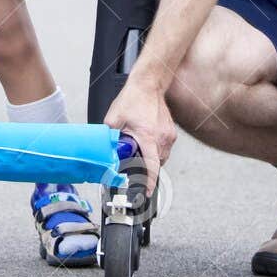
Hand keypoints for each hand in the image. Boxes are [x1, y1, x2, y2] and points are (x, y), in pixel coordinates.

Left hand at [103, 74, 175, 194]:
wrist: (149, 84)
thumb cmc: (133, 99)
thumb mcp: (114, 118)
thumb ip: (109, 136)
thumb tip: (105, 150)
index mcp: (147, 137)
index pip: (151, 166)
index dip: (149, 182)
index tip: (147, 192)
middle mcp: (161, 138)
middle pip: (156, 164)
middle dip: (147, 168)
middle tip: (136, 167)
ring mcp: (169, 135)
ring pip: (162, 157)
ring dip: (152, 159)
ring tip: (141, 151)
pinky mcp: (172, 132)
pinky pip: (165, 148)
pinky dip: (156, 149)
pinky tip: (147, 141)